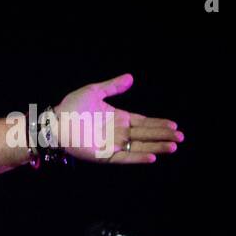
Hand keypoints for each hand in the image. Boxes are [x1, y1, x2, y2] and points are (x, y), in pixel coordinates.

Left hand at [55, 73, 183, 162]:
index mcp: (117, 118)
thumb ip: (113, 86)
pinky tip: (152, 156)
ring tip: (173, 146)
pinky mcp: (103, 156)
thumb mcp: (94, 92)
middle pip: (145, 135)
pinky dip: (137, 158)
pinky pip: (124, 158)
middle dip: (163, 136)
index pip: (143, 122)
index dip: (159, 124)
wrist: (54, 123)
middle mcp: (117, 132)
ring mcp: (111, 145)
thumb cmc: (71, 107)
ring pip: (139, 147)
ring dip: (156, 147)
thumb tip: (131, 77)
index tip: (174, 125)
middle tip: (180, 137)